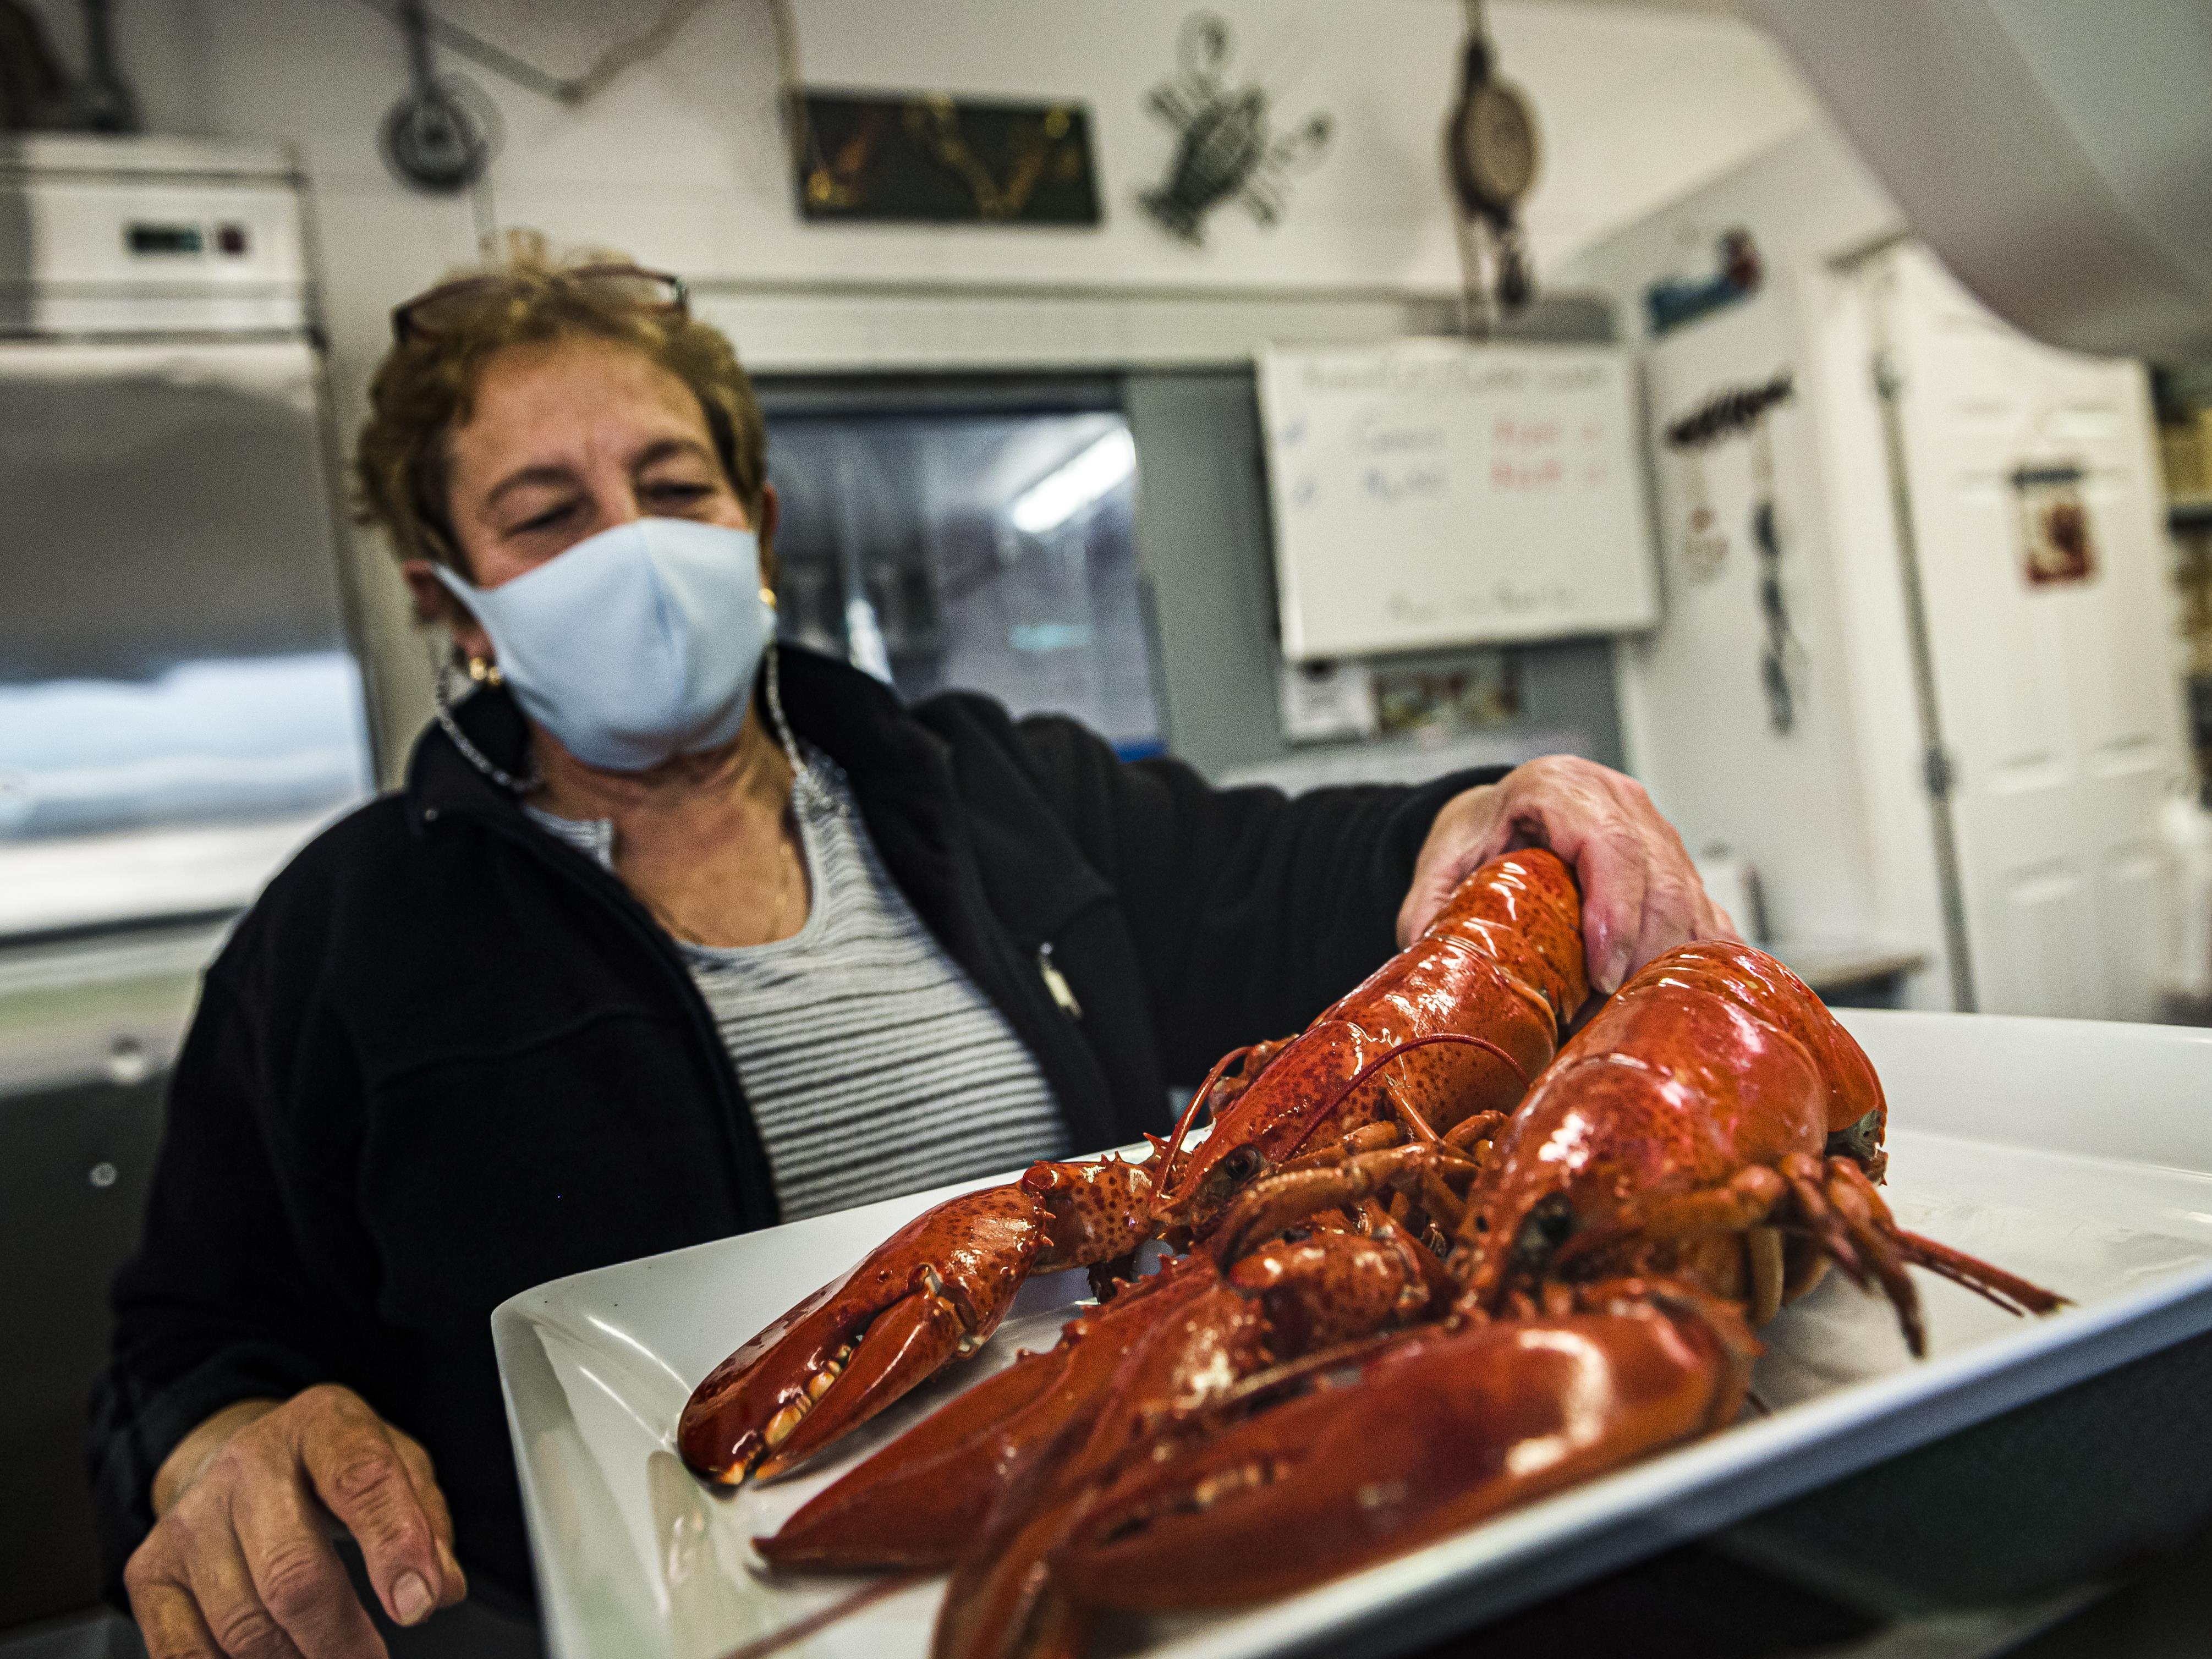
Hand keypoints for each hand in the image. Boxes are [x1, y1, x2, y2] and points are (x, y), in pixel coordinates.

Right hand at [126, 1386, 465, 1657]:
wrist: (243, 1459)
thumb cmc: (333, 1469)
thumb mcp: (397, 1465)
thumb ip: (426, 1524)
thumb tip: (439, 1589)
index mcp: (321, 1423)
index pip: (360, 1479)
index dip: (393, 1547)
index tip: (417, 1605)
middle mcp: (247, 1463)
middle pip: (292, 1574)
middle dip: (341, 1638)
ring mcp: (190, 1518)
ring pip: (243, 1626)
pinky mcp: (150, 1569)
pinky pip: (183, 1654)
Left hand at [1398, 754, 1739, 993]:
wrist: (1501, 813)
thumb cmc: (1477, 836)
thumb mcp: (1440, 865)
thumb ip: (1430, 912)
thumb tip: (1435, 976)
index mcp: (1559, 787)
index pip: (1609, 845)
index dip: (1616, 913)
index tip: (1603, 976)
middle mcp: (1619, 801)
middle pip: (1659, 880)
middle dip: (1644, 955)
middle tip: (1612, 1015)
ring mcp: (1657, 830)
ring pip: (1689, 900)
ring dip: (1668, 966)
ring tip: (1633, 1017)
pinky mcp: (1677, 864)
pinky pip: (1706, 913)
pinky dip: (1696, 961)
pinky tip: (1678, 1002)